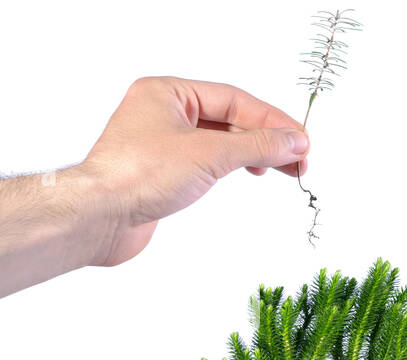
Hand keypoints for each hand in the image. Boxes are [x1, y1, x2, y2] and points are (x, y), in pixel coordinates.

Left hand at [80, 76, 309, 265]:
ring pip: (221, 141)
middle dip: (267, 139)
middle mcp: (164, 112)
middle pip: (230, 119)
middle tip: (299, 159)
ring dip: (255, 153)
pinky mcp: (163, 171)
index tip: (301, 141)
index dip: (272, 120)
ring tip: (283, 170)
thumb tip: (294, 141)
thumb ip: (257, 145)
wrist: (100, 216)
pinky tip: (249, 173)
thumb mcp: (210, 154)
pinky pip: (209, 160)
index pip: (233, 100)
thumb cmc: (140, 175)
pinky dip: (235, 166)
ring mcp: (163, 142)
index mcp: (167, 92)